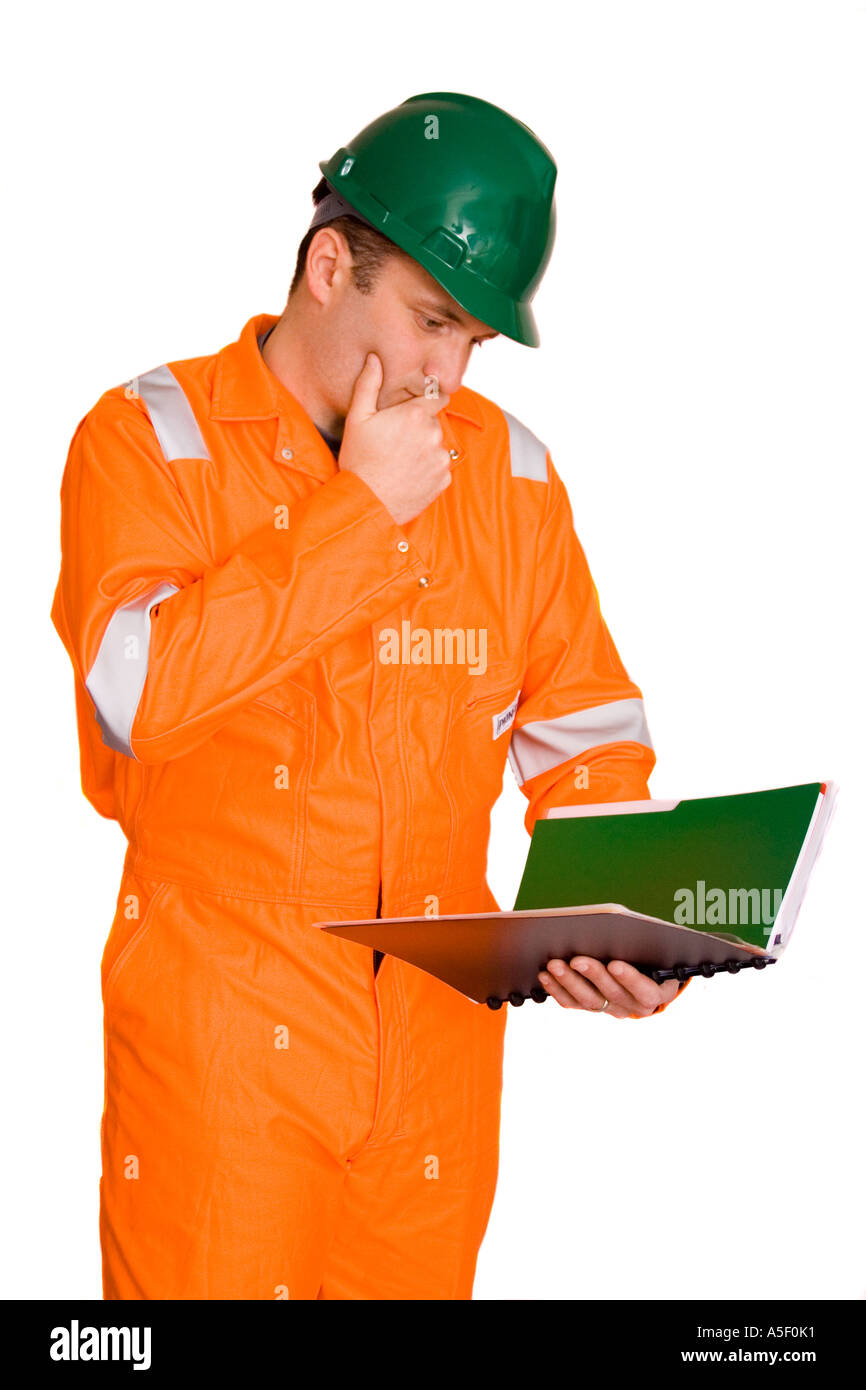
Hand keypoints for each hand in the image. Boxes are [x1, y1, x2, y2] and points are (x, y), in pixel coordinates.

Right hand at [338, 353, 452, 526]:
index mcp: (415, 415)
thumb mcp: (357, 419)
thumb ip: (369, 385)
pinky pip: (440, 469)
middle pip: (434, 423)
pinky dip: (428, 471)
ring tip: (400, 462)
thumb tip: (375, 359)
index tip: (416, 409)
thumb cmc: (358, 461)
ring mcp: (441, 459)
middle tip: (396, 442)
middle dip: (420, 429)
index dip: (427, 401)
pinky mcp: (443, 480)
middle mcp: (434, 435)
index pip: (438, 397)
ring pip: (437, 446)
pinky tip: (408, 476)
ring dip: (424, 450)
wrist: (366, 503)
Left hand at [538, 956, 680, 1017]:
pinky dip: (557, 989)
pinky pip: (573, 1003)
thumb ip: (645, 946)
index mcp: (657, 993)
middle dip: (593, 975)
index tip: (615, 964)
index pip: (645, 991)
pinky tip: (545, 976)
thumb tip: (624, 928)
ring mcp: (611, 1008)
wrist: (650, 976)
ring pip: (588, 1000)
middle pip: (612, 994)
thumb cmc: (653, 957)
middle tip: (577, 960)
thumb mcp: (658, 952)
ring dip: (569, 982)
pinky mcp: (592, 1006)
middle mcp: (633, 1005)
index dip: (630, 979)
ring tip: (554, 965)